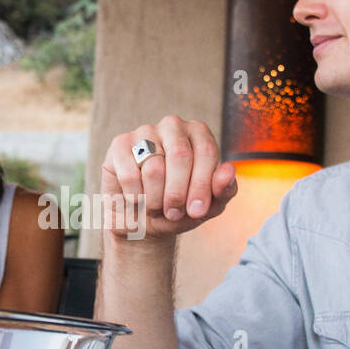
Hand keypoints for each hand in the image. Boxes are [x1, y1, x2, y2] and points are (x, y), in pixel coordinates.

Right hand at [100, 116, 238, 241]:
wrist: (143, 222)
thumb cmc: (180, 209)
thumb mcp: (207, 207)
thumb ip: (223, 190)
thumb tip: (229, 171)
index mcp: (199, 133)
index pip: (206, 152)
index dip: (202, 185)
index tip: (197, 211)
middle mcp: (173, 126)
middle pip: (180, 156)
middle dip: (178, 194)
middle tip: (174, 213)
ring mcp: (144, 132)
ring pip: (154, 168)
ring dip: (156, 199)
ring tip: (155, 207)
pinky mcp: (120, 144)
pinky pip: (130, 174)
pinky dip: (135, 196)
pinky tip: (137, 200)